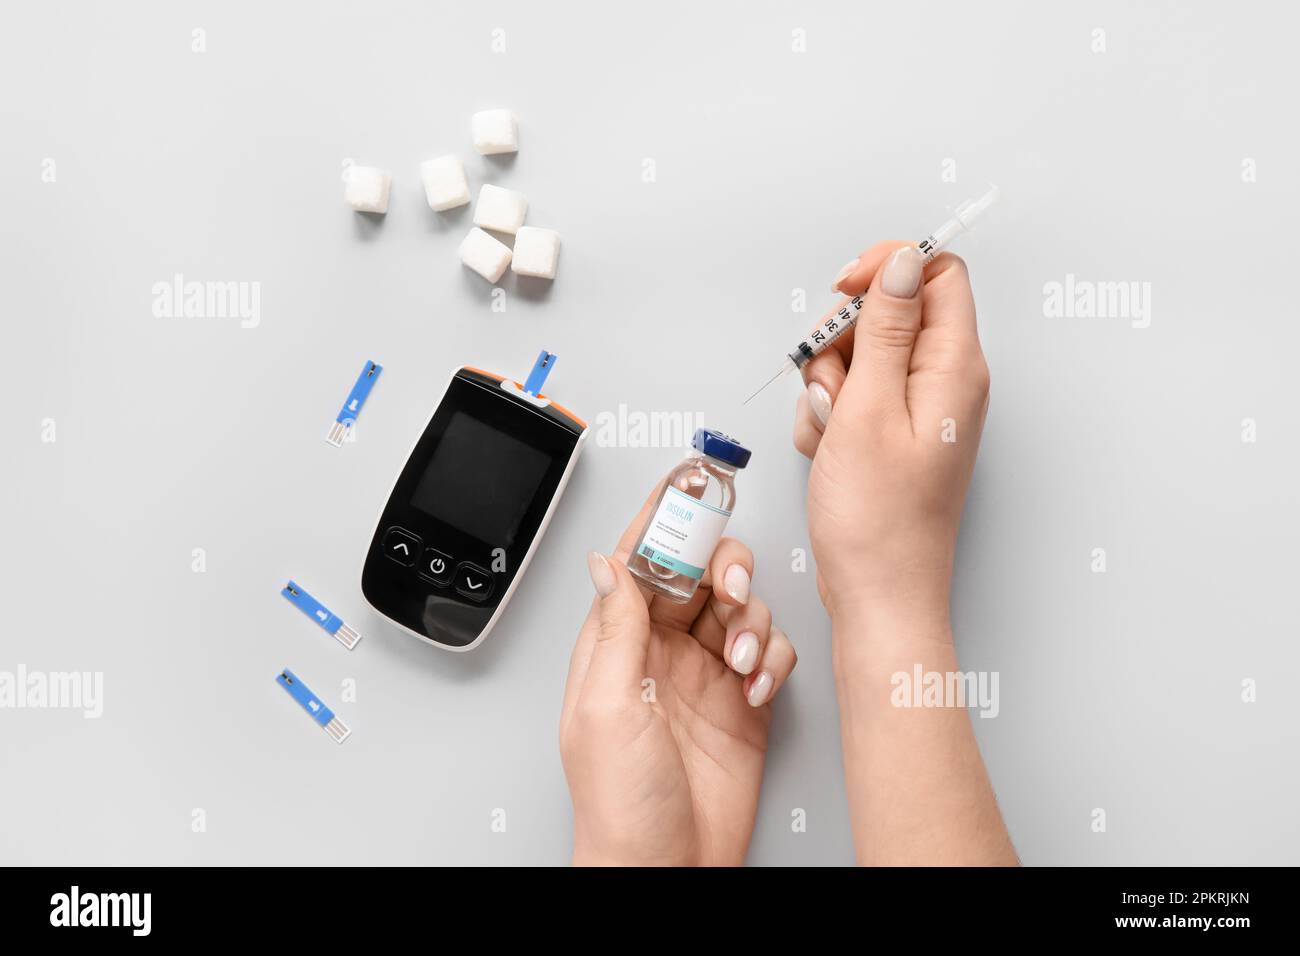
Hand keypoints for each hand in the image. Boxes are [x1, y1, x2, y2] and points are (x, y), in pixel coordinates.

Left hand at [559, 488, 796, 865]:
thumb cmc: (621, 803)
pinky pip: (769, 653)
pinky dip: (773, 661)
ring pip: (740, 608)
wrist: (667, 866)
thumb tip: (609, 560)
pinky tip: (758, 689)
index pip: (639, 562)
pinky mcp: (744, 702)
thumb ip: (615, 627)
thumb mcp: (606, 705)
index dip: (663, 520)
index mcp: (616, 645)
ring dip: (751, 622)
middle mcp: (661, 652)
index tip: (689, 484)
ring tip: (741, 661)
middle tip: (731, 587)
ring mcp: (705, 675)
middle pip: (698, 575)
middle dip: (722, 568)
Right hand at [795, 243, 989, 623]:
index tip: (841, 293)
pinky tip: (829, 450)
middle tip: (829, 383)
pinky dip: (830, 416)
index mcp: (954, 366)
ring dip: (829, 383)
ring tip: (830, 430)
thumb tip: (902, 260)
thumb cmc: (878, 519)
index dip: (885, 269)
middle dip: (842, 338)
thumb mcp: (869, 407)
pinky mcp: (894, 434)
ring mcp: (919, 410)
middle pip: (890, 311)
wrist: (878, 594)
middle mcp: (945, 382)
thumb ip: (885, 327)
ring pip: (862, 355)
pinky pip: (853, 397)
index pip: (936, 272)